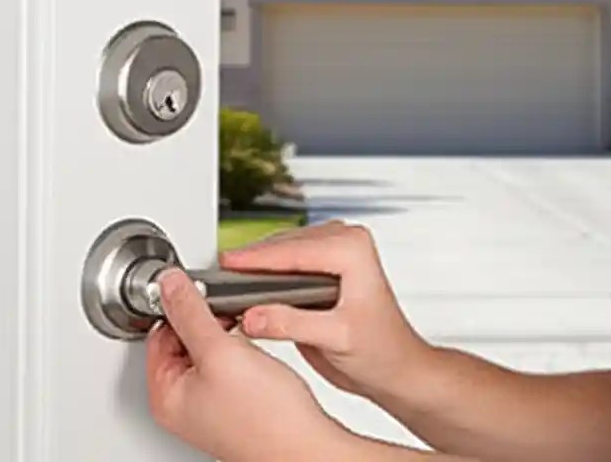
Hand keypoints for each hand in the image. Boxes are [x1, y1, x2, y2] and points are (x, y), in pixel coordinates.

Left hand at [145, 267, 353, 461]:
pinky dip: (242, 354)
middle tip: (228, 318)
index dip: (180, 309)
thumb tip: (169, 285)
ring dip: (226, 337)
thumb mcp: (220, 351)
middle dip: (206, 323)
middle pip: (182, 343)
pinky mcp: (236, 406)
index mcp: (166, 396)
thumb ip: (191, 313)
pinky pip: (231, 368)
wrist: (307, 447)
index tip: (201, 295)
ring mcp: (210, 407)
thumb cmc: (266, 418)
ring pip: (209, 354)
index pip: (158, 334)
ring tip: (245, 338)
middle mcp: (184, 405)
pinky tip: (259, 357)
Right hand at [218, 219, 434, 401]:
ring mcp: (335, 251)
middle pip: (284, 245)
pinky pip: (287, 260)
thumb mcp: (336, 339)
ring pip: (282, 249)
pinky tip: (248, 288)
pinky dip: (266, 273)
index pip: (293, 250)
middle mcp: (346, 243)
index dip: (256, 259)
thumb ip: (293, 324)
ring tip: (226, 284)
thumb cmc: (381, 351)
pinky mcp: (324, 265)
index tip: (226, 265)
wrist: (394, 367)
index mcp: (353, 250)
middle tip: (216, 278)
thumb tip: (253, 315)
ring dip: (256, 266)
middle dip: (251, 262)